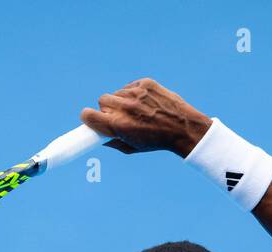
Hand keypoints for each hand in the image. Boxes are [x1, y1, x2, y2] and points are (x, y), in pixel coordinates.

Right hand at [79, 78, 211, 157]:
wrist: (183, 127)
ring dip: (121, 100)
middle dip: (107, 108)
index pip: (89, 115)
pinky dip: (133, 93)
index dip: (88, 116)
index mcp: (119, 126)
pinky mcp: (145, 83)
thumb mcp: (133, 148)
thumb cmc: (157, 141)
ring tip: (136, 110)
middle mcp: (125, 108)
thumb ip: (113, 143)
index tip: (90, 118)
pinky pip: (129, 86)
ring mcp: (136, 93)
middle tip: (118, 115)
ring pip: (117, 93)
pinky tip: (144, 102)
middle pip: (102, 100)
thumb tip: (100, 138)